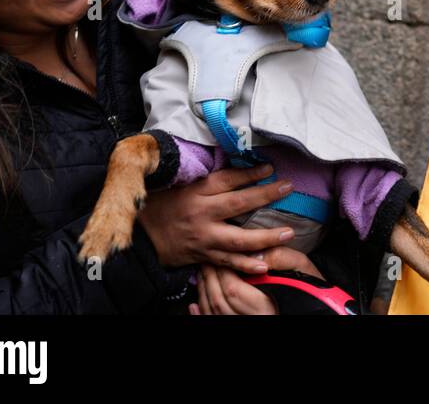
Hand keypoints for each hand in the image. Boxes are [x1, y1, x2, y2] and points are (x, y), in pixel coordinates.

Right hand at [136, 164, 297, 273]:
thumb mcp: (181, 185)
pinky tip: (265, 264)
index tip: (270, 167)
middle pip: (238, 204)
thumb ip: (208, 178)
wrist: (140, 237)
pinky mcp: (202, 256)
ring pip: (237, 239)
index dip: (249, 173)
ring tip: (288, 233)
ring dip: (265, 237)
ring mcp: (203, 238)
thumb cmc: (163, 205)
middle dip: (265, 196)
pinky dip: (246, 265)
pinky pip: (227, 263)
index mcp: (195, 192)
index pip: (226, 179)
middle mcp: (201, 214)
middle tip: (288, 188)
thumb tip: (237, 163)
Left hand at [190, 247, 325, 315]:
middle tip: (205, 257)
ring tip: (202, 273)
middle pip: (218, 299)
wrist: (319, 307)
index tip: (216, 252)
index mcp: (266, 303)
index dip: (220, 270)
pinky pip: (214, 323)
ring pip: (214, 311)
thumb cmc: (311, 285)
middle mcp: (252, 318)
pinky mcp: (240, 324)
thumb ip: (280, 257)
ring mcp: (246, 323)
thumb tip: (255, 253)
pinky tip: (194, 304)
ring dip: (204, 291)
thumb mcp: (301, 266)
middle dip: (209, 277)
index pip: (232, 288)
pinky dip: (201, 314)